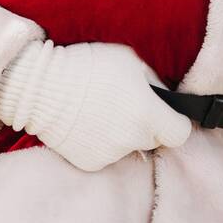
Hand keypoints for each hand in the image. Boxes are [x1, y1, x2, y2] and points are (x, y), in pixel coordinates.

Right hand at [0, 38, 192, 171]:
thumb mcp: (129, 59)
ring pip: (128, 147)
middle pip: (153, 140)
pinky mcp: (91, 163)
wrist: (42, 87)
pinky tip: (85, 124)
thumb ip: (153, 81)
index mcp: (148, 114)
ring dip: (121, 133)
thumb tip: (163, 95)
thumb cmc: (88, 65)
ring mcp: (112, 154)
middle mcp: (133, 139)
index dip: (175, 122)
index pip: (180, 133)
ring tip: (99, 111)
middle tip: (124, 106)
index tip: (165, 115)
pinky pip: (106, 154)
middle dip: (145, 125)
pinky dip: (100, 142)